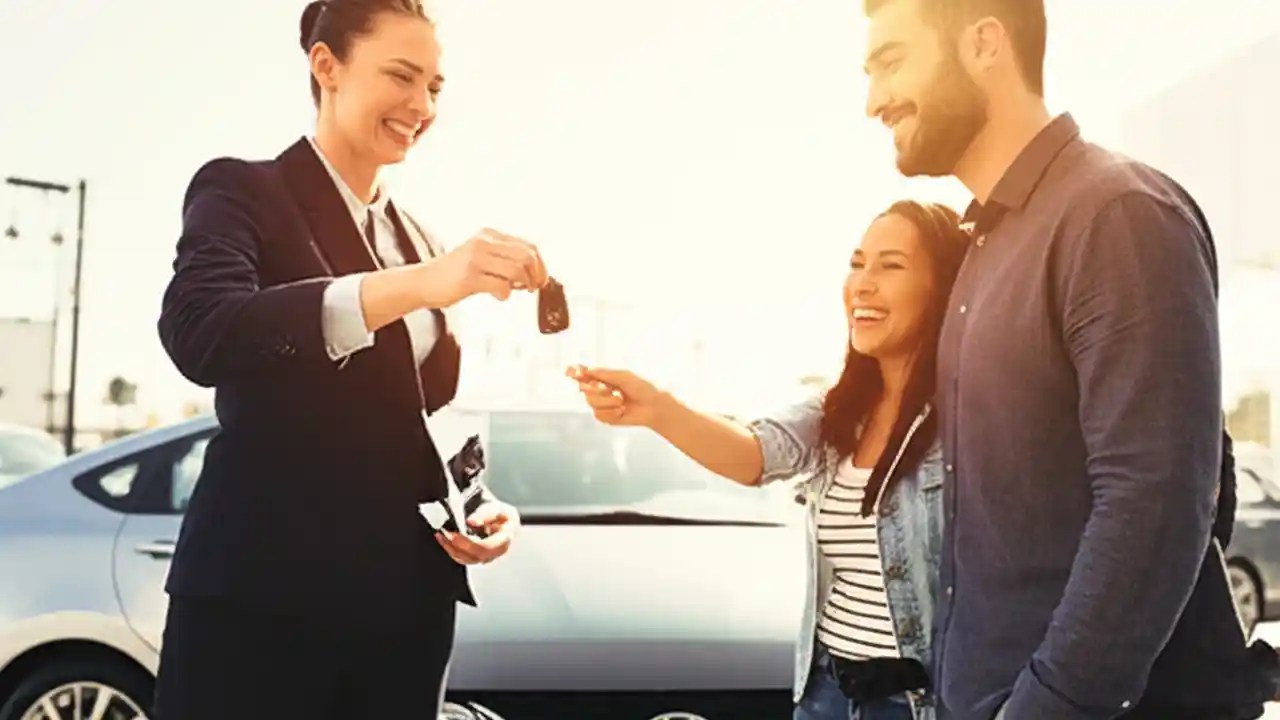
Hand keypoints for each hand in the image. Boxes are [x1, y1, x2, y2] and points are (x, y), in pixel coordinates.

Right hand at [420, 229, 547, 306]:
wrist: (424, 282)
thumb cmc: (455, 274)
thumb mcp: (481, 258)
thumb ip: (504, 261)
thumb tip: (534, 275)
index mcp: (489, 235)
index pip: (528, 246)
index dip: (541, 265)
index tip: (542, 280)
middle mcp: (483, 242)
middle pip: (527, 256)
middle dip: (536, 275)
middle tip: (534, 288)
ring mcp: (476, 258)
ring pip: (516, 270)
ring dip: (523, 285)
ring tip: (516, 291)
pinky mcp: (469, 277)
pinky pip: (501, 286)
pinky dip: (506, 294)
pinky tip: (499, 296)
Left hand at [434, 501, 519, 564]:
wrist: (498, 516)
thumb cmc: (499, 512)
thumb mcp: (495, 507)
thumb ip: (484, 514)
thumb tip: (470, 522)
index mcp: (505, 537)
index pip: (487, 547)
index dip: (469, 543)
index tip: (454, 534)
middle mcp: (498, 551)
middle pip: (476, 556)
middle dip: (458, 547)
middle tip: (444, 534)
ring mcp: (488, 556)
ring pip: (468, 559)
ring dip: (452, 549)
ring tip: (441, 536)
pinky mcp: (478, 557)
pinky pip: (463, 558)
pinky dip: (451, 550)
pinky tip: (443, 540)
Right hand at [566, 364, 664, 426]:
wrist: (654, 407)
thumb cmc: (642, 387)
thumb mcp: (624, 376)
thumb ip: (605, 374)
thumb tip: (587, 370)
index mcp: (604, 377)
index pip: (584, 374)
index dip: (575, 373)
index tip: (569, 372)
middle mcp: (600, 390)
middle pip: (585, 390)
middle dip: (597, 391)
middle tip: (610, 390)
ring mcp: (602, 404)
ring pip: (590, 403)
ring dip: (607, 403)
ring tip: (621, 402)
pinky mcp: (606, 417)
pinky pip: (598, 415)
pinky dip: (610, 413)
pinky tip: (621, 412)